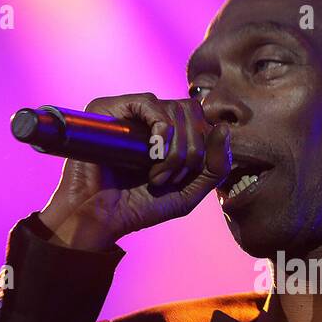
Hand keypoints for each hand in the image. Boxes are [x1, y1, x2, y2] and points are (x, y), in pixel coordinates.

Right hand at [37, 93, 231, 250]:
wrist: (98, 218)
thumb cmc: (138, 207)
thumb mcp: (188, 192)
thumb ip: (216, 166)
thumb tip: (223, 127)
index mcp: (168, 133)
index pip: (204, 120)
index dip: (205, 148)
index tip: (185, 178)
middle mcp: (150, 118)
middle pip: (194, 113)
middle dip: (191, 152)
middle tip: (168, 180)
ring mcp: (129, 111)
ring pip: (176, 109)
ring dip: (174, 151)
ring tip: (156, 176)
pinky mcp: (108, 108)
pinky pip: (150, 102)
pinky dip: (161, 130)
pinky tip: (152, 155)